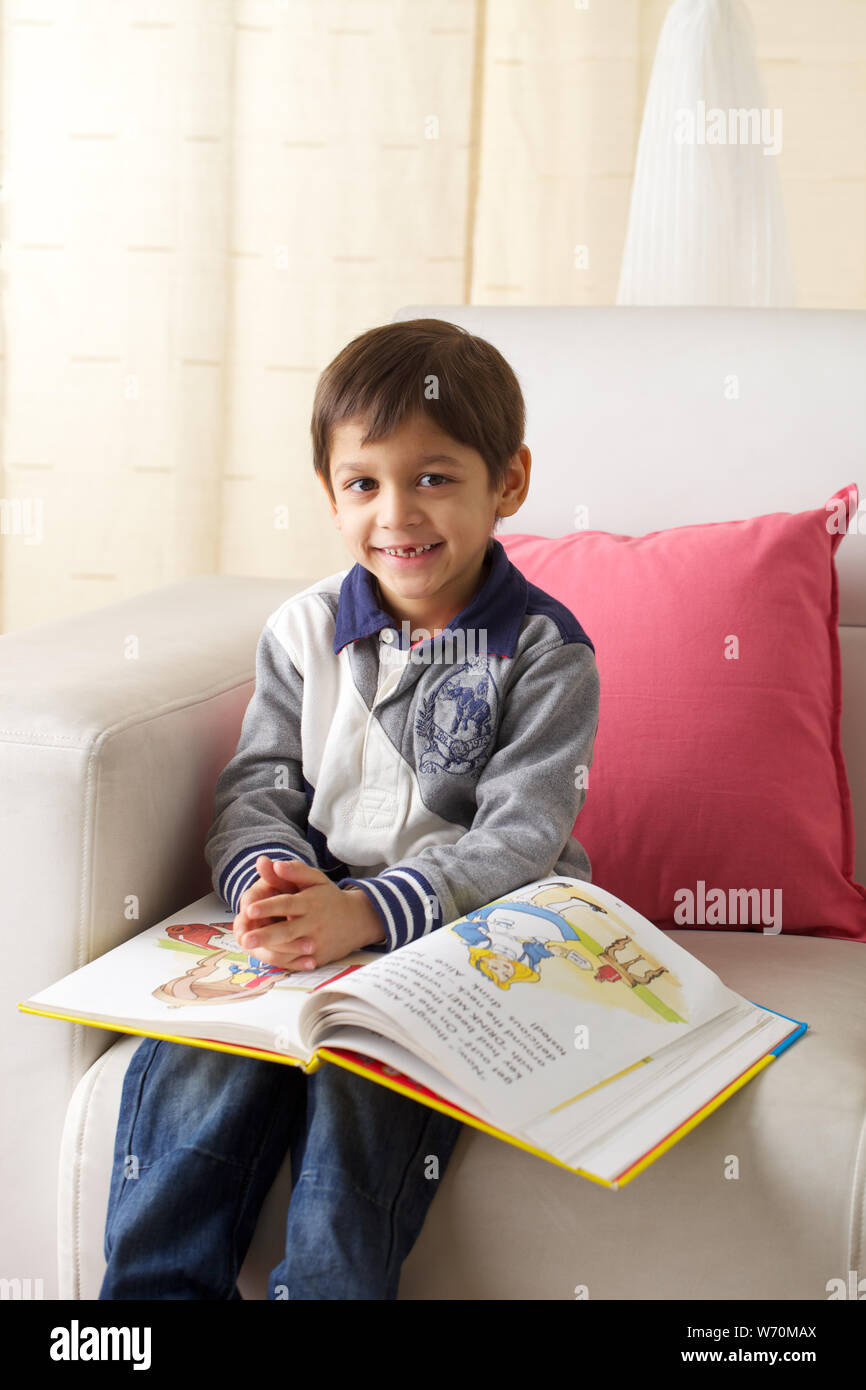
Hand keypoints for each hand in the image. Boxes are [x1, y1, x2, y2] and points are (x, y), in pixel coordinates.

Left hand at [234, 856, 385, 971]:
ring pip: (291, 949)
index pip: (287, 904)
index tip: (248, 909)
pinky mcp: (318, 958)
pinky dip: (282, 962)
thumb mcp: (316, 880)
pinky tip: (266, 959)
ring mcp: (316, 943)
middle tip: (244, 939)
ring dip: (269, 950)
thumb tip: (274, 863)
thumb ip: (295, 871)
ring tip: (249, 949)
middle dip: (265, 935)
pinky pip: (298, 962)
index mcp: (310, 902)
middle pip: (287, 931)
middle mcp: (313, 923)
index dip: (268, 907)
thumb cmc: (329, 898)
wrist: (357, 920)